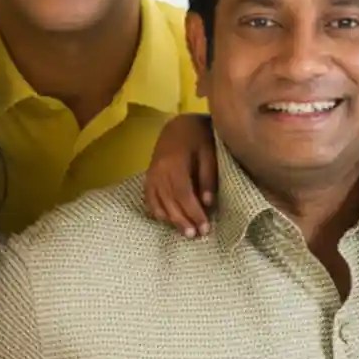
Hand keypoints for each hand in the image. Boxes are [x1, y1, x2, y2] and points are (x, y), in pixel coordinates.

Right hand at [144, 114, 217, 236]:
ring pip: (158, 202)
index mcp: (174, 163)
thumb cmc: (199, 136)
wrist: (180, 123)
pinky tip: (166, 220)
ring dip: (171, 220)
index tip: (205, 227)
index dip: (193, 212)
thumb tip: (208, 203)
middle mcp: (159, 170)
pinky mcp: (149, 175)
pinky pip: (149, 197)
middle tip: (196, 235)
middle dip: (183, 220)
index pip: (183, 194)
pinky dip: (156, 210)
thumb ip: (208, 177)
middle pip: (169, 201)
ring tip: (185, 233)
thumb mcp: (209, 151)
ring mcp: (151, 173)